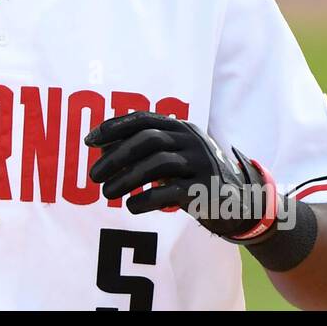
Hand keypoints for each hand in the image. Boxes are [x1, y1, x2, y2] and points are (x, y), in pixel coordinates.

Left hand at [85, 113, 277, 241]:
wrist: (238, 202)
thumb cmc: (192, 178)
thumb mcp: (171, 159)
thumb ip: (142, 151)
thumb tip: (101, 150)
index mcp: (181, 128)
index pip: (143, 119)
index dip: (114, 127)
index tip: (89, 141)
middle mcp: (192, 140)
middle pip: (149, 139)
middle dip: (116, 156)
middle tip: (93, 176)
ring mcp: (201, 163)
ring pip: (158, 164)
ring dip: (126, 179)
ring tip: (106, 193)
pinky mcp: (206, 189)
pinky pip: (171, 191)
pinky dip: (146, 198)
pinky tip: (131, 206)